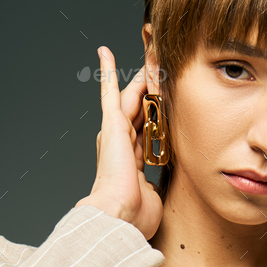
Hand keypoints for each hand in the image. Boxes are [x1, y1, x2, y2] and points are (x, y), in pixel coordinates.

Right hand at [75, 46, 163, 239]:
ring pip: (131, 97)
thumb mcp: (153, 196)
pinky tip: (104, 52)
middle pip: (139, 109)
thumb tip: (157, 186)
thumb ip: (155, 185)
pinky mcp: (112, 125)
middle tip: (159, 68)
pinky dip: (107, 71)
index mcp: (131, 161)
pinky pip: (110, 92)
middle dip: (149, 89)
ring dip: (140, 77)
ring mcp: (115, 133)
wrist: (120, 215)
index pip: (145, 130)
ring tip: (150, 55)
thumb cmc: (135, 215)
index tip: (161, 102)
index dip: (154, 115)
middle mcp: (121, 144)